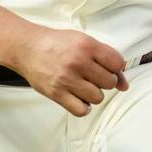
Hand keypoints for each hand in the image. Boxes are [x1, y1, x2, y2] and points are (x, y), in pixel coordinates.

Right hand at [7, 27, 129, 116]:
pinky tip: (78, 97)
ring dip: (93, 94)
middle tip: (93, 76)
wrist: (27, 48)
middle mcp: (77, 62)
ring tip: (83, 85)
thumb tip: (123, 81)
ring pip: (97, 98)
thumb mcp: (82, 41)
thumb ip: (105, 57)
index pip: (117, 63)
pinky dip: (83, 106)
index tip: (108, 68)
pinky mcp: (56, 93)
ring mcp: (67, 79)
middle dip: (104, 81)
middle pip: (109, 82)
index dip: (116, 68)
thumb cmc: (55, 44)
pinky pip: (81, 110)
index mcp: (86, 46)